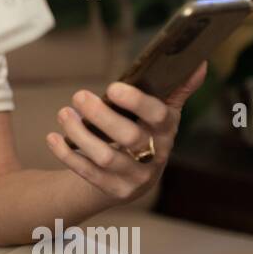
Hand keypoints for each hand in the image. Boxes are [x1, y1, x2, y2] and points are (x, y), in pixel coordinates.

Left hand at [44, 61, 207, 202]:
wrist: (130, 179)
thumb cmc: (143, 134)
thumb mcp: (162, 115)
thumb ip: (177, 89)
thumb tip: (199, 63)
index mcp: (166, 131)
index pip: (159, 116)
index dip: (137, 102)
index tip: (114, 87)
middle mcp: (154, 155)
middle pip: (129, 137)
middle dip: (101, 115)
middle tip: (78, 95)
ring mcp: (135, 176)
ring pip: (105, 156)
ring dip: (79, 133)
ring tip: (64, 113)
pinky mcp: (114, 190)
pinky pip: (87, 173)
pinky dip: (66, 154)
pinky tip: (53, 137)